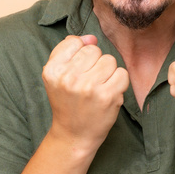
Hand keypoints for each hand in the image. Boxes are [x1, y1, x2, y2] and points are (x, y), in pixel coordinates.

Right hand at [42, 35, 128, 150]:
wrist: (73, 135)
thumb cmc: (67, 102)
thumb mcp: (57, 76)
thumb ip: (69, 51)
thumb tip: (91, 38)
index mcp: (52, 70)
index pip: (75, 42)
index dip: (79, 54)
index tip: (77, 71)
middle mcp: (68, 77)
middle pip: (94, 50)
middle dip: (94, 64)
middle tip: (87, 83)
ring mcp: (89, 87)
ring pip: (109, 60)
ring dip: (108, 73)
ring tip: (98, 88)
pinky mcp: (107, 96)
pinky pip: (122, 74)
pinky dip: (119, 83)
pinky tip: (108, 93)